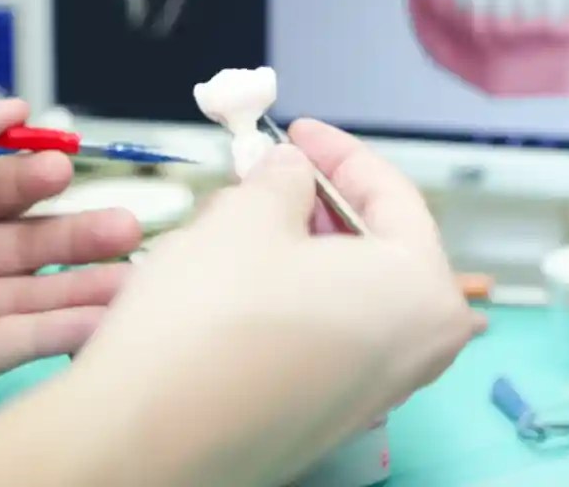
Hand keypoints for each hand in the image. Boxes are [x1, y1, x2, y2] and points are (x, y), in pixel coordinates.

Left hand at [0, 97, 139, 483]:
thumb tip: (7, 105)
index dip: (32, 175)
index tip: (67, 164)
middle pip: (25, 241)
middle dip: (77, 231)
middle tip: (124, 224)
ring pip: (29, 295)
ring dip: (83, 285)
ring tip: (130, 276)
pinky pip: (9, 346)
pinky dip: (55, 333)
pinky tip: (94, 320)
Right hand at [71, 119, 481, 486]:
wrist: (145, 438)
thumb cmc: (207, 325)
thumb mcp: (248, 217)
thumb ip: (284, 179)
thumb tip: (291, 172)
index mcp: (423, 293)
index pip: (391, 195)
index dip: (337, 152)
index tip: (297, 130)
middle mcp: (415, 350)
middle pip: (370, 246)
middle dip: (309, 203)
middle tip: (260, 173)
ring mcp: (372, 390)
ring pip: (339, 289)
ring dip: (289, 248)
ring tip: (230, 222)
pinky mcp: (325, 415)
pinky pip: (318, 333)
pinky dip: (283, 296)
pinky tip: (227, 278)